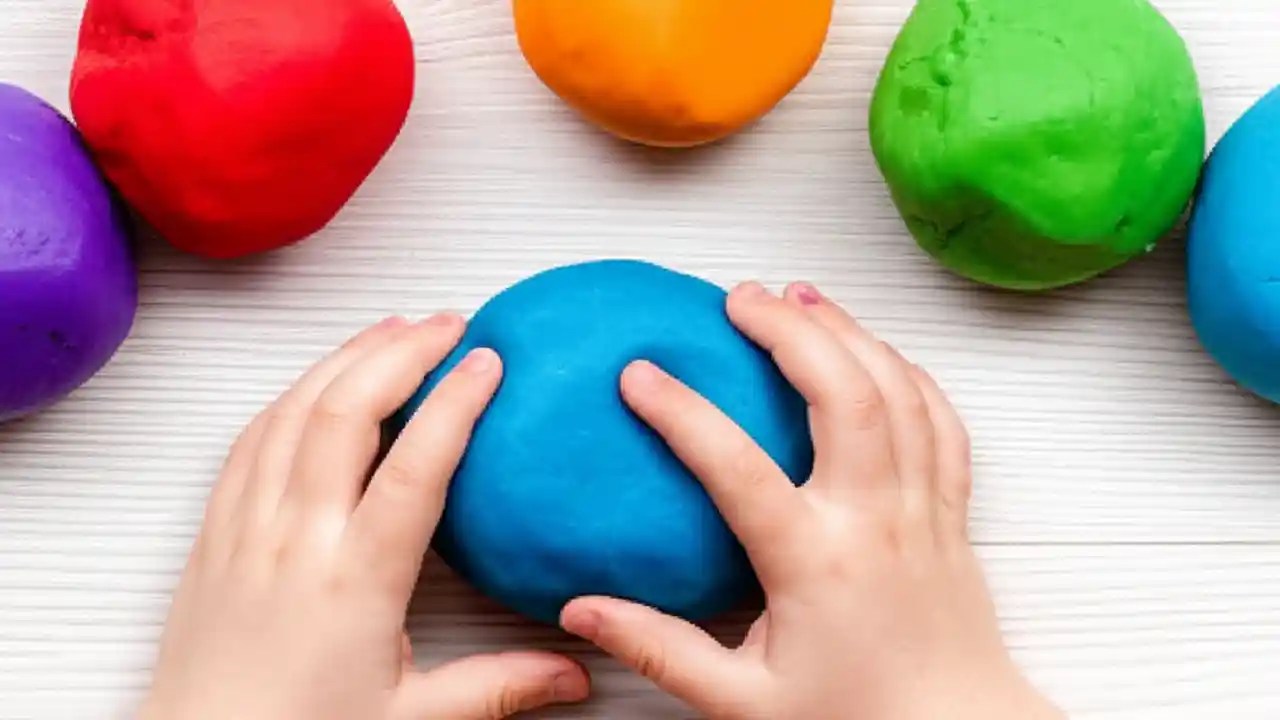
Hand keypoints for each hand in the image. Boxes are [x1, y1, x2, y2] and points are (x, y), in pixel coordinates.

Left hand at [141, 316, 589, 719]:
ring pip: (293, 412)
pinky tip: (318, 381)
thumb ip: (498, 685)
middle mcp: (297, 541)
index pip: (413, 468)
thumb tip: (572, 671)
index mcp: (354, 583)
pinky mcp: (217, 530)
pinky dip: (292, 394)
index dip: (454, 403)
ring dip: (346, 358)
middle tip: (450, 324)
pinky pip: (250, 439)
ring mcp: (249, 528)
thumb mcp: (411, 718)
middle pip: (344, 413)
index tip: (488, 362)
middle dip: (402, 352)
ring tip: (394, 329)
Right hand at [561, 283, 1062, 719]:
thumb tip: (583, 610)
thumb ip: (660, 650)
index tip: (639, 375)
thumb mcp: (743, 703)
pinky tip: (878, 350)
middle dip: (789, 329)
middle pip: (844, 392)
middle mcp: (876, 520)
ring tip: (802, 295)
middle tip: (739, 297)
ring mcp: (923, 509)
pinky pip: (941, 420)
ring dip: (849, 332)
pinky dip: (909, 372)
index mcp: (815, 563)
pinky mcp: (951, 512)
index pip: (738, 467)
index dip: (682, 412)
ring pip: (898, 391)